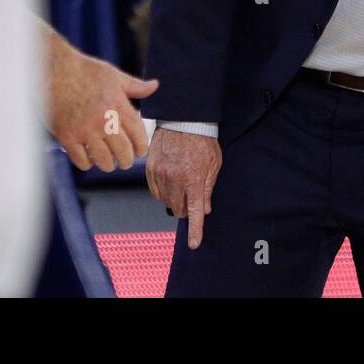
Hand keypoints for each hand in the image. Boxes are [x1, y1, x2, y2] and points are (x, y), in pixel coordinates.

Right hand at [45, 28, 158, 170]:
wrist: (53, 71)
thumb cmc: (85, 71)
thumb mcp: (114, 76)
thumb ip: (135, 86)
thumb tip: (155, 86)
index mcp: (118, 104)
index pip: (138, 134)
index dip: (141, 146)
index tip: (140, 151)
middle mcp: (103, 119)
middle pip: (124, 152)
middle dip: (127, 160)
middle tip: (125, 161)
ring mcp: (84, 130)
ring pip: (104, 160)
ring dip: (108, 164)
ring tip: (108, 162)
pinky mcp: (67, 137)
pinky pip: (82, 161)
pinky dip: (87, 163)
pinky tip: (89, 158)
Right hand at [146, 128, 222, 248]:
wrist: (184, 120)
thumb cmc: (202, 140)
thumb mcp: (214, 163)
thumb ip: (208, 187)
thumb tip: (205, 209)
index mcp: (194, 178)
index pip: (194, 211)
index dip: (195, 230)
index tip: (194, 244)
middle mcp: (175, 179)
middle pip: (177, 208)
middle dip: (185, 208)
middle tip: (191, 196)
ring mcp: (160, 174)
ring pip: (165, 201)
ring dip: (174, 198)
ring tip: (181, 182)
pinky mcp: (150, 169)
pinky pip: (155, 191)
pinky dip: (162, 191)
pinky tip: (170, 180)